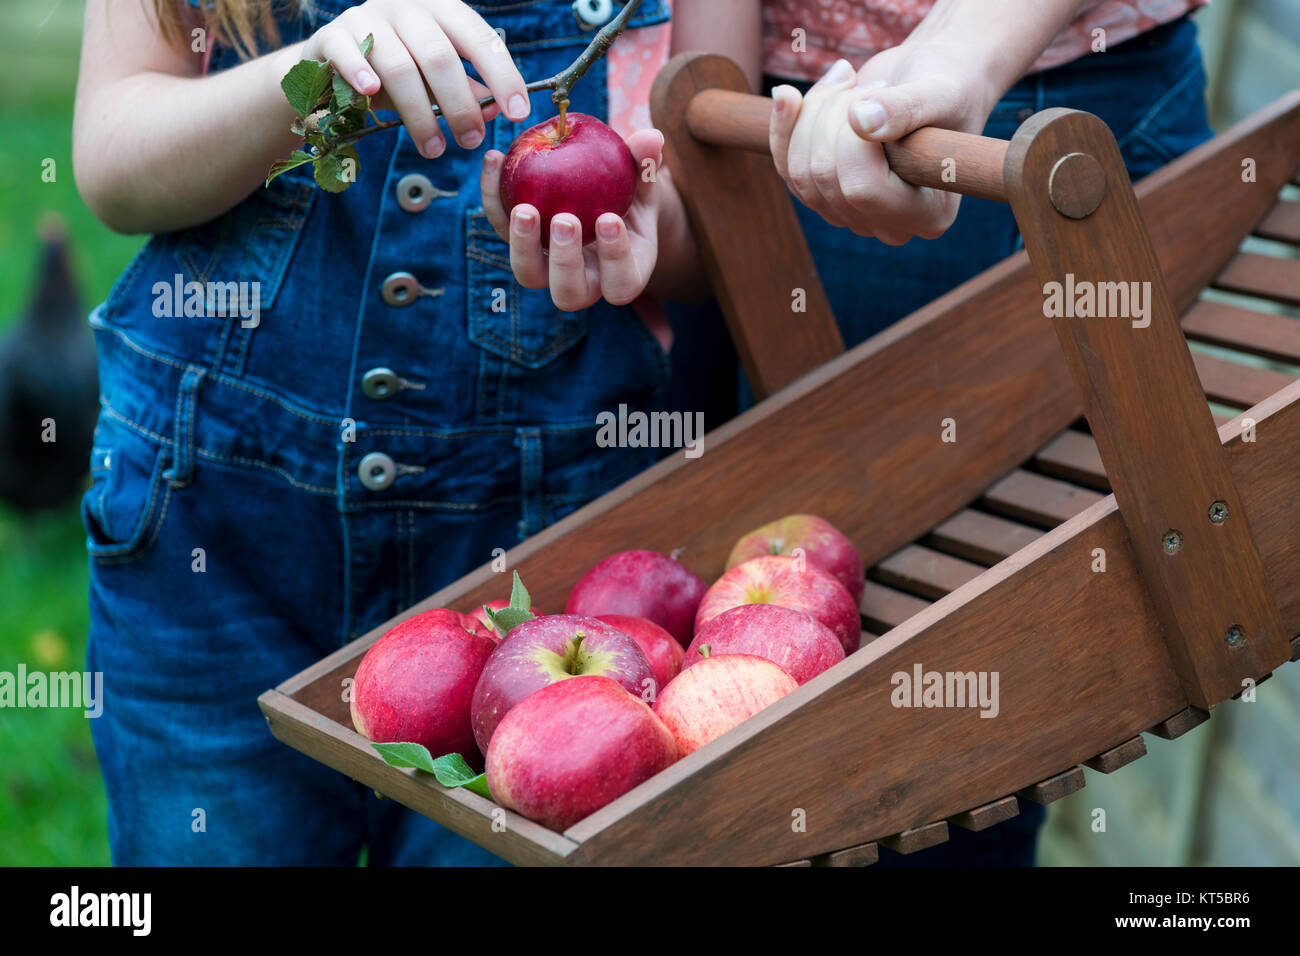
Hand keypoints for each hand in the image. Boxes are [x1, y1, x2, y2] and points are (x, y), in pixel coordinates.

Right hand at [301, 0, 530, 158]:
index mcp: (440, 11)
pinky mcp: (332, 35)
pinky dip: (360, 73)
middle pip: (439, 56)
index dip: (502, 75)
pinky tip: (371, 96)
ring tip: (434, 148)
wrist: (330, 63)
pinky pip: (347, 54)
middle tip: (471, 141)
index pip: (478, 37)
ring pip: (399, 66)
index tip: (518, 112)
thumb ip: (464, 90)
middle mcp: (405, 6)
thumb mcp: (434, 80)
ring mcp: (367, 18)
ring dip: (420, 114)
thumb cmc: (394, 71)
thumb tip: (493, 111)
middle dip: (460, 105)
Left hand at [479, 129, 665, 311]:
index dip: (615, 258)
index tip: (609, 219)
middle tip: (564, 220)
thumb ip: (647, 165)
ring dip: (523, 244)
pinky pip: (501, 227)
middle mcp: (582, 282)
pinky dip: (494, 198)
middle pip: (569, 293)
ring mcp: (546, 268)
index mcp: (621, 276)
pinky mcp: (517, 243)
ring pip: (528, 274)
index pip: (620, 284)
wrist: (600, 198)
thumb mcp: (643, 182)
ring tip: (524, 208)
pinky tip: (496, 160)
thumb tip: (652, 138)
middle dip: (565, 260)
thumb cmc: (630, 195)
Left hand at [769, 42, 997, 243]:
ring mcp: (852, 215)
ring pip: (799, 171)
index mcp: (928, 214)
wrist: (930, 82)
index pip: (863, 189)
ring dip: (813, 113)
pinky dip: (783, 126)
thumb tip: (858, 121)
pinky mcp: (824, 195)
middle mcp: (888, 225)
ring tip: (849, 80)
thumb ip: (906, 108)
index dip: (852, 138)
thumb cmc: (949, 87)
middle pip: (825, 177)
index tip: (877, 91)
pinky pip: (785, 168)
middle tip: (871, 83)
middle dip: (833, 115)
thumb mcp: (941, 92)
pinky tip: (789, 94)